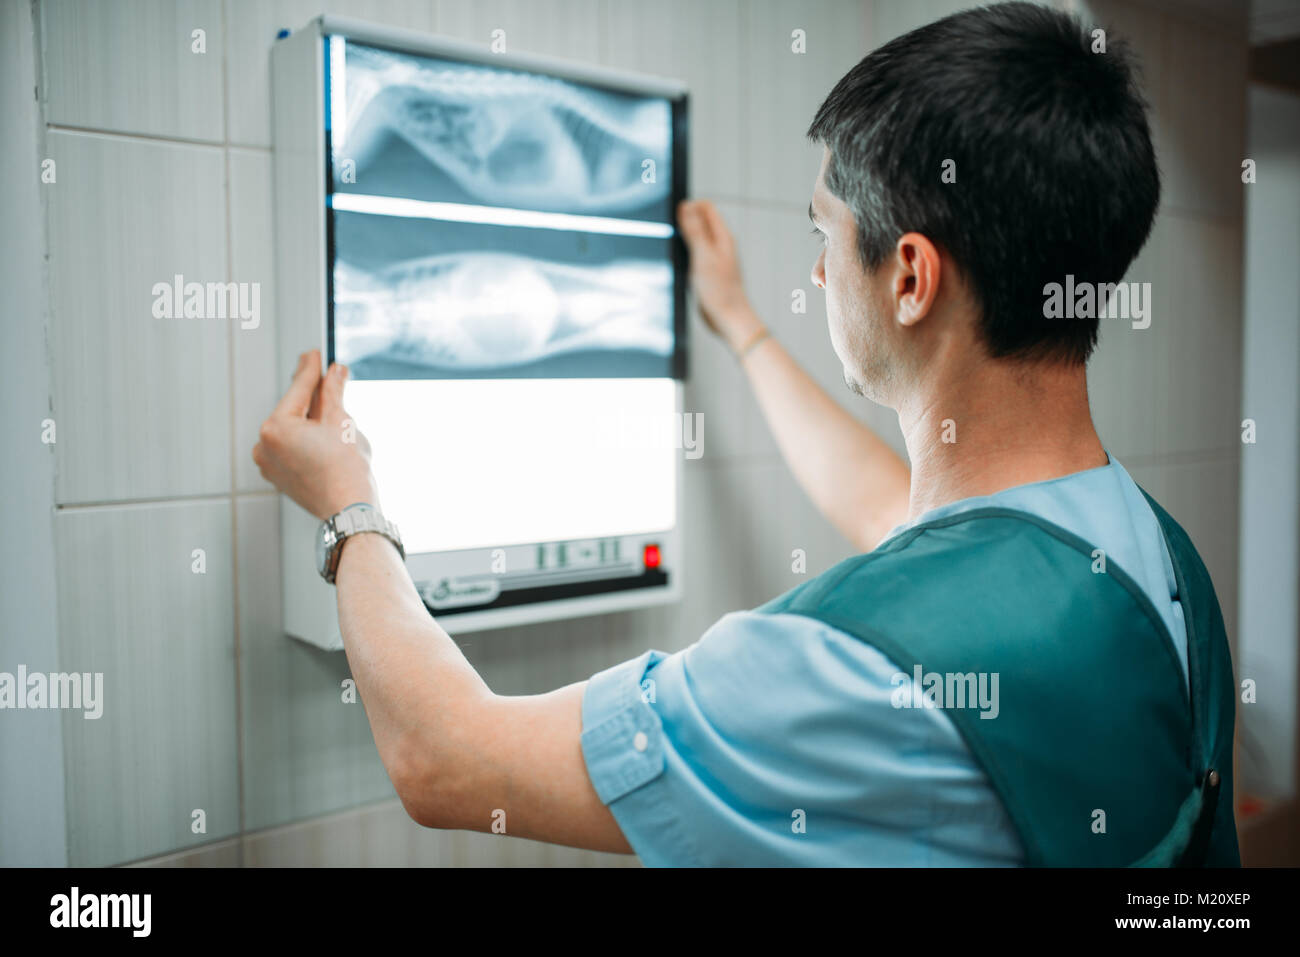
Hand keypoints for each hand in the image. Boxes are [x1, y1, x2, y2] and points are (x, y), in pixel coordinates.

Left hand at [252, 350, 380, 520]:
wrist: (349, 510)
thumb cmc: (346, 471)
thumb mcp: (342, 422)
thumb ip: (333, 392)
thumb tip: (334, 372)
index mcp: (276, 428)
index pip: (298, 390)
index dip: (312, 369)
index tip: (316, 353)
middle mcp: (264, 445)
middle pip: (293, 409)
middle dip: (313, 394)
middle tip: (327, 375)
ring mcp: (268, 463)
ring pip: (292, 429)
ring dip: (310, 417)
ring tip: (333, 411)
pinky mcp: (278, 476)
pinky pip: (290, 447)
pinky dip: (305, 437)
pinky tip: (324, 434)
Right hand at [677, 199, 764, 352]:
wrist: (727, 318)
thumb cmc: (720, 291)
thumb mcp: (702, 256)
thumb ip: (695, 230)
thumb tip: (686, 207)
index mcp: (722, 237)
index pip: (706, 207)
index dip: (689, 208)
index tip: (675, 220)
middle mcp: (720, 244)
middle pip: (700, 220)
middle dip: (684, 222)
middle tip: (672, 236)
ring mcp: (714, 257)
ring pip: (695, 238)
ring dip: (683, 239)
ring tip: (676, 252)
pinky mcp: (707, 270)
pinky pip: (694, 255)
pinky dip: (685, 255)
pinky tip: (679, 265)